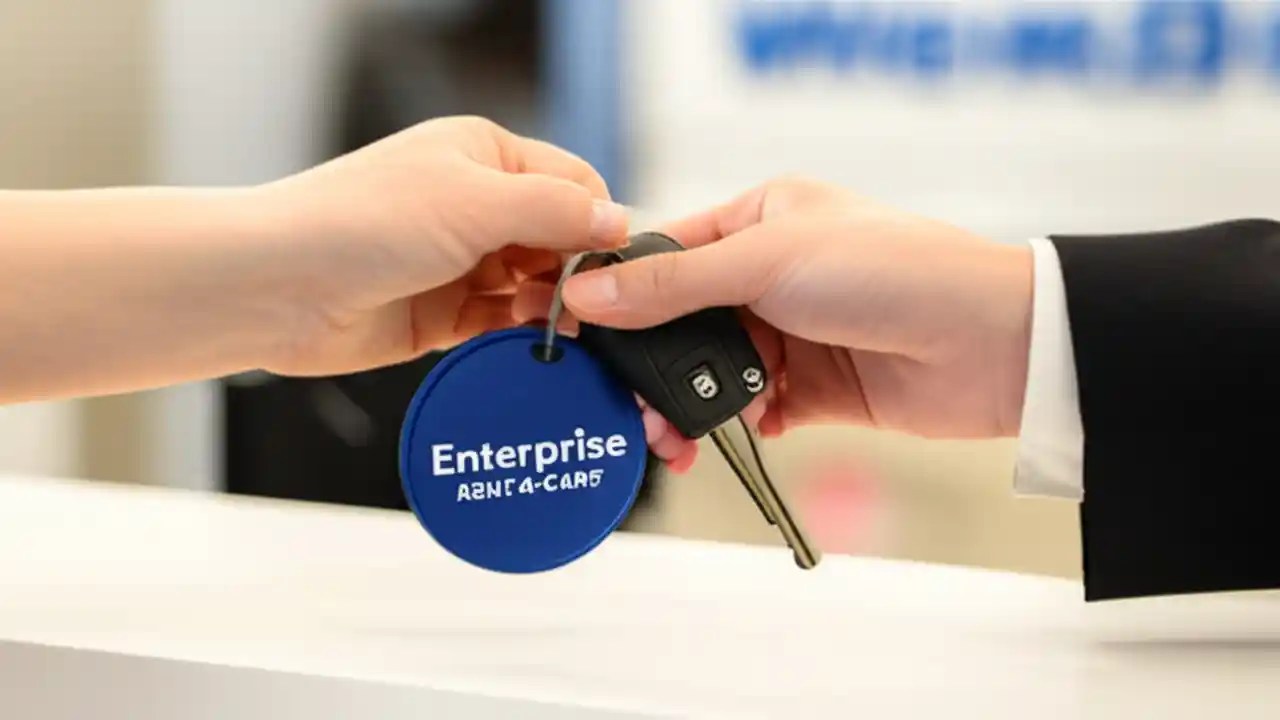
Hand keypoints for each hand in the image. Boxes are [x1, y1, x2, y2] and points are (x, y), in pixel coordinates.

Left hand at [256, 116, 627, 375]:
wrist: (276, 287)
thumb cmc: (355, 222)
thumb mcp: (475, 201)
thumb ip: (555, 210)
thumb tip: (617, 221)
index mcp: (482, 156)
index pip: (571, 182)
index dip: (595, 221)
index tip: (609, 262)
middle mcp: (473, 206)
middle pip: (557, 241)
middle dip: (572, 272)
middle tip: (579, 303)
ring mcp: (456, 262)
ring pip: (532, 287)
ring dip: (547, 307)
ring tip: (548, 324)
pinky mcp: (441, 315)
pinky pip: (500, 325)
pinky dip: (518, 334)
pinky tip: (525, 342)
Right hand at [557, 178, 1032, 470]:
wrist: (991, 345)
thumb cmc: (898, 271)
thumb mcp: (771, 261)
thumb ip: (676, 286)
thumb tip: (592, 295)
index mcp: (761, 217)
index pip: (666, 253)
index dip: (620, 294)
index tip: (579, 333)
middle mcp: (772, 272)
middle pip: (681, 322)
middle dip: (651, 366)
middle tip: (626, 405)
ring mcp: (791, 332)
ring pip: (709, 372)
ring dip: (687, 404)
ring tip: (671, 437)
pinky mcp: (812, 388)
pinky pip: (749, 409)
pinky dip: (732, 425)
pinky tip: (724, 436)